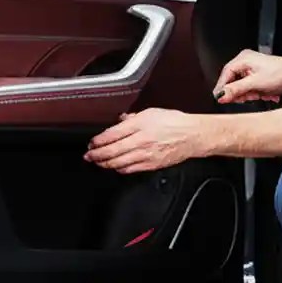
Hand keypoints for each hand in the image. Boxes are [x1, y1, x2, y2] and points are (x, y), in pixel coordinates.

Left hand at [84, 109, 204, 174]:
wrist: (193, 136)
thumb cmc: (175, 122)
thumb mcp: (152, 112)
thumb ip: (133, 118)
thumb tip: (120, 121)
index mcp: (139, 125)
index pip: (112, 134)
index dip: (98, 141)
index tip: (91, 143)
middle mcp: (140, 141)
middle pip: (111, 151)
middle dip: (96, 155)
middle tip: (88, 156)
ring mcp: (145, 155)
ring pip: (118, 163)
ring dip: (105, 163)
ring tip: (98, 162)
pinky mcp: (151, 165)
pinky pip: (130, 169)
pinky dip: (120, 169)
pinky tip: (115, 167)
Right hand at [213, 50, 281, 103]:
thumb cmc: (281, 73)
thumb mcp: (255, 84)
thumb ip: (235, 90)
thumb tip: (221, 95)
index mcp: (242, 59)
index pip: (225, 75)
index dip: (223, 89)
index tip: (221, 99)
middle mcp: (246, 61)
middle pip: (233, 82)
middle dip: (242, 92)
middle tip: (250, 97)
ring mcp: (252, 68)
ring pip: (242, 86)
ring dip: (251, 94)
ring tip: (261, 94)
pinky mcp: (258, 74)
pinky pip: (250, 87)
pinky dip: (257, 92)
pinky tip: (266, 94)